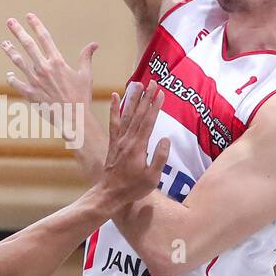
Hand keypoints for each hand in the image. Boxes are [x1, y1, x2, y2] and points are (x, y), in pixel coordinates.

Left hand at [2, 13, 95, 144]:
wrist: (73, 118)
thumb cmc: (81, 97)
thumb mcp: (86, 75)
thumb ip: (86, 57)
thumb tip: (94, 44)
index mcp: (57, 61)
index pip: (45, 38)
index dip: (36, 25)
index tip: (29, 16)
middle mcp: (44, 68)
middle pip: (28, 45)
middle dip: (18, 31)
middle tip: (9, 21)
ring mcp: (35, 81)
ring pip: (19, 62)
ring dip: (10, 51)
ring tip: (4, 43)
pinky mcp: (30, 94)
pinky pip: (16, 83)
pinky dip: (12, 78)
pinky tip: (9, 74)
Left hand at [98, 81, 169, 208]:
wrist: (109, 194)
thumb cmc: (133, 188)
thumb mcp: (152, 178)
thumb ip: (160, 158)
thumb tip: (165, 139)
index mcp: (138, 147)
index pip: (148, 122)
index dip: (155, 106)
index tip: (161, 93)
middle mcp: (127, 140)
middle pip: (139, 114)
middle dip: (147, 97)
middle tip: (154, 82)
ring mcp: (119, 140)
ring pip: (127, 115)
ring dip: (133, 98)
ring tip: (138, 84)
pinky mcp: (113, 142)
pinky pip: (113, 122)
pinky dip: (114, 108)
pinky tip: (114, 96)